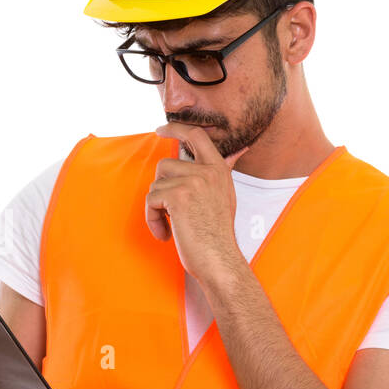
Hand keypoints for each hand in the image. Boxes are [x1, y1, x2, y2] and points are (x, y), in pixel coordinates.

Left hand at [146, 123, 249, 283]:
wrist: (219, 260)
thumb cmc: (218, 235)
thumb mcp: (225, 196)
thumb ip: (221, 173)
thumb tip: (238, 152)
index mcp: (219, 170)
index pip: (197, 136)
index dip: (176, 129)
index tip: (161, 129)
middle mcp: (208, 171)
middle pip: (165, 164)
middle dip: (159, 187)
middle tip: (165, 209)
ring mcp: (194, 182)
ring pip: (156, 185)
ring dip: (156, 208)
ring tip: (172, 225)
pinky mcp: (178, 196)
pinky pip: (151, 200)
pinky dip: (152, 219)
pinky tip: (166, 234)